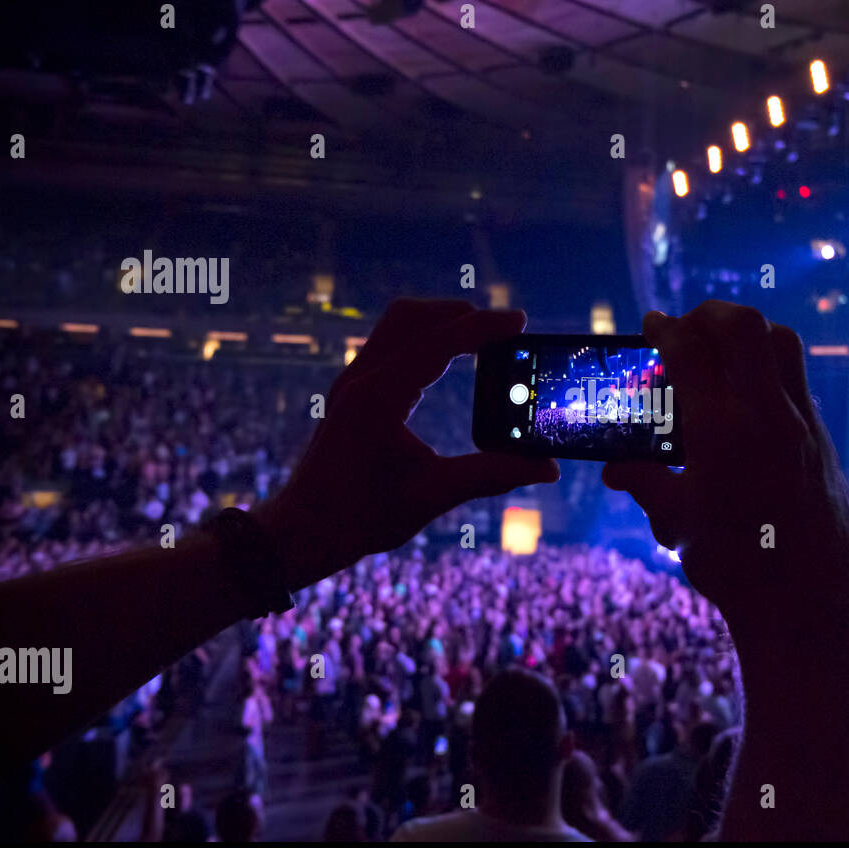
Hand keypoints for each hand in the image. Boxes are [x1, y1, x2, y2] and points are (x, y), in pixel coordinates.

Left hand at [256, 299, 557, 589]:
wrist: (302, 532)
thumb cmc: (360, 518)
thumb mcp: (433, 496)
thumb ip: (492, 476)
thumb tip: (546, 469)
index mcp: (378, 399)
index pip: (437, 342)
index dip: (482, 328)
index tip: (519, 321)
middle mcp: (360, 380)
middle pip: (411, 317)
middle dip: (459, 315)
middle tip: (503, 329)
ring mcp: (351, 383)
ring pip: (397, 326)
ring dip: (439, 323)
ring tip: (480, 339)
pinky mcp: (351, 393)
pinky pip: (389, 346)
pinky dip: (423, 340)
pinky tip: (446, 362)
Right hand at [602, 301, 848, 648]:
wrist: (811, 605)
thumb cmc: (738, 568)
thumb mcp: (677, 523)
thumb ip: (646, 483)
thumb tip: (616, 469)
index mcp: (721, 430)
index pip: (689, 350)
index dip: (664, 329)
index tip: (651, 324)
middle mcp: (767, 414)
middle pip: (743, 326)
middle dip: (709, 315)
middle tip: (686, 329)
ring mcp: (802, 423)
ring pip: (781, 343)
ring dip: (747, 335)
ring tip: (720, 355)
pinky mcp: (823, 440)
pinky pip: (795, 383)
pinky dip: (767, 373)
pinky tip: (746, 405)